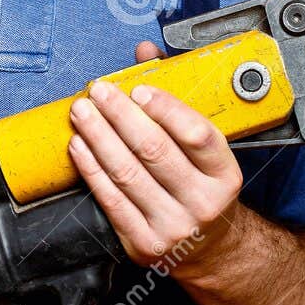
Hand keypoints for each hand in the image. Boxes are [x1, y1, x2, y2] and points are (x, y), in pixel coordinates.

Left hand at [67, 40, 244, 273]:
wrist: (209, 250)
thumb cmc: (202, 190)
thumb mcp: (206, 153)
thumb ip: (177, 102)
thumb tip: (146, 53)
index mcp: (224, 175)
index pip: (197, 134)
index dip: (165, 108)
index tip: (138, 88)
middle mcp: (202, 202)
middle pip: (154, 150)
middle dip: (120, 115)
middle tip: (99, 92)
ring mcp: (173, 226)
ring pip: (127, 173)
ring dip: (98, 137)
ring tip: (82, 113)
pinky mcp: (144, 244)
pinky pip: (111, 200)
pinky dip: (91, 170)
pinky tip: (80, 147)